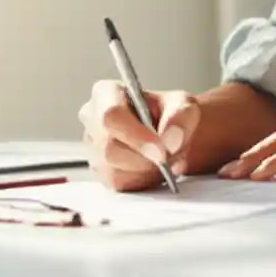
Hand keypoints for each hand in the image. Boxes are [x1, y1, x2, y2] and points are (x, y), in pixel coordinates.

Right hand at [78, 80, 200, 191]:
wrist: (170, 133)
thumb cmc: (169, 113)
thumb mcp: (183, 104)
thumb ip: (180, 117)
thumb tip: (170, 139)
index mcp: (106, 93)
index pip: (111, 115)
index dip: (136, 135)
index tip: (161, 150)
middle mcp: (92, 119)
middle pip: (110, 148)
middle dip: (145, 157)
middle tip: (169, 156)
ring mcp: (92, 148)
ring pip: (115, 169)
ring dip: (147, 169)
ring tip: (164, 158)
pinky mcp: (100, 172)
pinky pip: (119, 183)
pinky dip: (142, 180)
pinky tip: (153, 168)